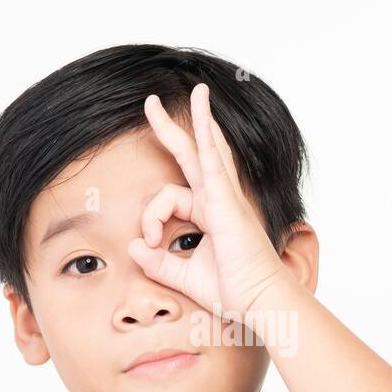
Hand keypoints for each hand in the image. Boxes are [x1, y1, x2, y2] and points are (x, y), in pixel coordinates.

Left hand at [127, 82, 286, 318]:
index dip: (151, 218)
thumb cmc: (233, 291)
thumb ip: (157, 263)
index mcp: (210, 213)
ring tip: (192, 90)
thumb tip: (132, 246)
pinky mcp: (228, 202)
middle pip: (193, 154)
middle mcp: (219, 200)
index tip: (149, 243)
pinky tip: (203, 107)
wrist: (259, 301)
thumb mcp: (183, 276)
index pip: (168, 199)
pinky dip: (208, 133)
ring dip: (197, 117)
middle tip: (150, 103)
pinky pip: (214, 160)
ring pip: (207, 148)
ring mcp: (226, 197)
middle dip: (171, 128)